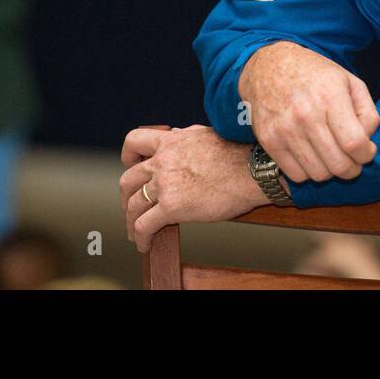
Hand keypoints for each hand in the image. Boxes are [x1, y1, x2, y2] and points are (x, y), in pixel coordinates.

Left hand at [119, 125, 267, 252]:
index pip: (134, 142)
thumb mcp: (205, 135)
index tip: (130, 165)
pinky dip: (140, 237)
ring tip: (134, 231)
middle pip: (128, 180)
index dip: (128, 156)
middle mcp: (163, 160)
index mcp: (171, 141)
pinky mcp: (172, 207)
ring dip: (130, 221)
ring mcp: (165, 183)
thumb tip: (180, 137)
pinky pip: (145, 225)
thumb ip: (186, 138)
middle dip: (126, 196)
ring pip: (133, 204)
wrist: (252, 170)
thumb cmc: (238, 154)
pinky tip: (144, 244)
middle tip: (131, 206)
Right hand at [238, 41, 378, 183]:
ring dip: (331, 170)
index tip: (367, 151)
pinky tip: (311, 154)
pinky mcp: (268, 140)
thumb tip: (367, 143)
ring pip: (319, 174)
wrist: (269, 66)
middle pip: (338, 164)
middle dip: (352, 168)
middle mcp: (305, 114)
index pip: (355, 143)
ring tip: (331, 155)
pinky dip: (308, 171)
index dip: (367, 154)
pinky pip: (297, 175)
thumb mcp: (349, 81)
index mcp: (330, 96)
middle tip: (352, 160)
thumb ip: (367, 113)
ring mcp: (284, 129)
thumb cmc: (315, 75)